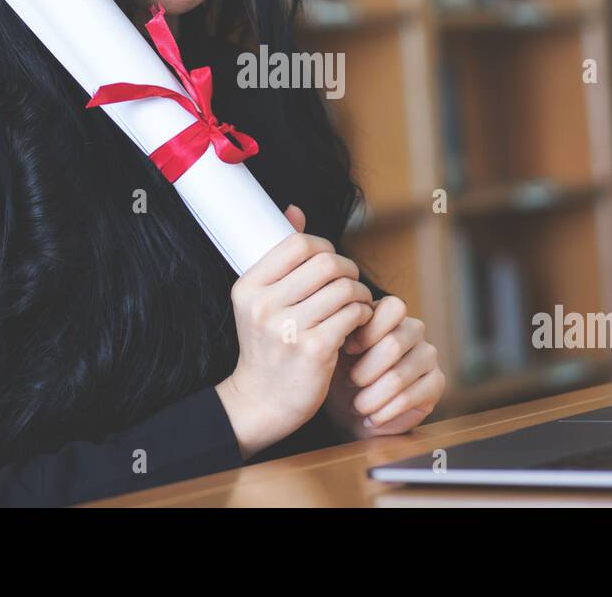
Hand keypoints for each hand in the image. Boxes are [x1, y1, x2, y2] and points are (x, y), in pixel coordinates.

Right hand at [216, 204, 373, 459]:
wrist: (261, 401)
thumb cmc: (266, 346)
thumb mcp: (261, 300)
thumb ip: (280, 258)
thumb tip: (294, 210)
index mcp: (248, 287)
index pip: (297, 244)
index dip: (323, 247)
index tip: (330, 263)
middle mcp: (264, 305)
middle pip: (326, 263)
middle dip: (347, 270)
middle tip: (351, 285)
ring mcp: (289, 328)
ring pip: (344, 289)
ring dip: (359, 294)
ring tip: (356, 305)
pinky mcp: (314, 350)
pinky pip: (353, 315)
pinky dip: (362, 316)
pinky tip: (357, 325)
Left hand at [324, 295, 444, 438]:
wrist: (353, 410)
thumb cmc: (343, 372)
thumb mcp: (337, 349)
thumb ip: (344, 331)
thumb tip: (343, 323)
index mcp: (391, 314)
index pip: (393, 308)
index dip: (368, 331)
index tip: (348, 350)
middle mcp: (415, 330)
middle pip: (393, 345)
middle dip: (364, 371)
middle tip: (349, 383)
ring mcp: (429, 355)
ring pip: (398, 376)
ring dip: (370, 397)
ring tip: (357, 406)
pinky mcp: (437, 383)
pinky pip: (409, 398)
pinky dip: (383, 412)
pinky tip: (372, 418)